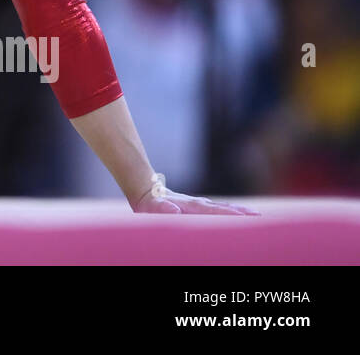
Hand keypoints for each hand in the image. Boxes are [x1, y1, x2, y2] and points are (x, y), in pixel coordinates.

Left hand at [132, 187, 260, 214]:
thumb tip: (174, 210)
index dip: (230, 214)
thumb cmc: (149, 203)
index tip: (247, 216)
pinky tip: (241, 215)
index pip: (214, 211)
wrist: (146, 190)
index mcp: (191, 206)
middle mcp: (199, 204)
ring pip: (223, 207)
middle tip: (260, 217)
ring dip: (239, 211)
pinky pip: (219, 209)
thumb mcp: (152, 207)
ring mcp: (200, 205)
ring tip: (257, 215)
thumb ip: (162, 208)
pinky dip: (232, 211)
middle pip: (223, 208)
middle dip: (241, 213)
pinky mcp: (199, 207)